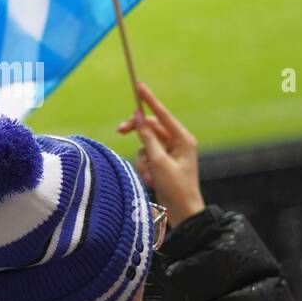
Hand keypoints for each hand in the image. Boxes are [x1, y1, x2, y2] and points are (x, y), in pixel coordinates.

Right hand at [116, 82, 204, 228]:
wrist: (183, 215)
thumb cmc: (176, 188)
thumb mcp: (159, 162)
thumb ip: (147, 138)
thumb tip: (137, 118)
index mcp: (183, 139)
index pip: (162, 114)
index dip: (149, 100)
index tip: (138, 85)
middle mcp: (177, 143)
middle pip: (150, 129)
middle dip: (137, 135)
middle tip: (118, 131)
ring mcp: (169, 154)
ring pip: (145, 145)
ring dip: (142, 160)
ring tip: (149, 176)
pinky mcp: (162, 164)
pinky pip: (146, 158)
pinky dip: (144, 169)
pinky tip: (151, 182)